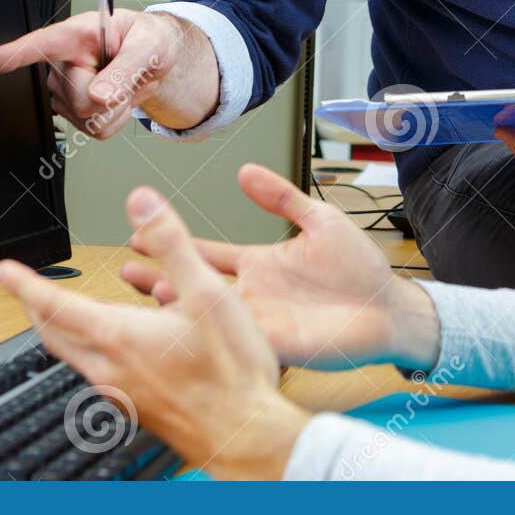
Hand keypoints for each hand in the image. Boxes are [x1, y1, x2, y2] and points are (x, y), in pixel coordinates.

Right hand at [0, 8, 218, 136]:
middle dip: (111, 96)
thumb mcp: (149, 46)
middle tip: (126, 76)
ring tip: (121, 84)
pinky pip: (95, 131)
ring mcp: (64, 90)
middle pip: (79, 100)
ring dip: (115, 109)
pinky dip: (115, 120)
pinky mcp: (73, 111)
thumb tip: (99, 96)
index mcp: (77, 36)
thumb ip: (126, 68)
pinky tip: (116, 100)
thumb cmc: (149, 42)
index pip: (41, 45)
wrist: (155, 61)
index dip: (14, 53)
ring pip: (87, 119)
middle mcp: (63, 64)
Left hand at [0, 186, 304, 479]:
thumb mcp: (206, 292)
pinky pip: (102, 373)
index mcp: (118, 336)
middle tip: (27, 293)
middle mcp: (109, 368)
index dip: (25, 284)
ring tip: (72, 313)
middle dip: (35, 310)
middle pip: (53, 336)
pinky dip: (97, 351)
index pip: (54, 305)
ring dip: (66, 330)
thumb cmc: (229, 370)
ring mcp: (121, 392)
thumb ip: (171, 244)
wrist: (243, 434)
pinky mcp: (137, 408)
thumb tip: (142, 204)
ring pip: (76, 356)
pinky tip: (124, 347)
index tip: (4, 271)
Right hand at [119, 163, 440, 372]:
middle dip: (161, 277)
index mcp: (260, 264)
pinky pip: (234, 338)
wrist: (388, 308)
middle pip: (197, 286)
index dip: (176, 242)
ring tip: (147, 296)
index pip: (207, 253)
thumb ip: (282, 197)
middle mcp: (253, 294)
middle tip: (125, 270)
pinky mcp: (274, 342)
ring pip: (208, 315)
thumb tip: (245, 172)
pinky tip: (186, 328)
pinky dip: (209, 333)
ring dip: (178, 307)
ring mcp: (260, 320)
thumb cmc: (359, 268)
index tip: (140, 231)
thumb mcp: (318, 220)